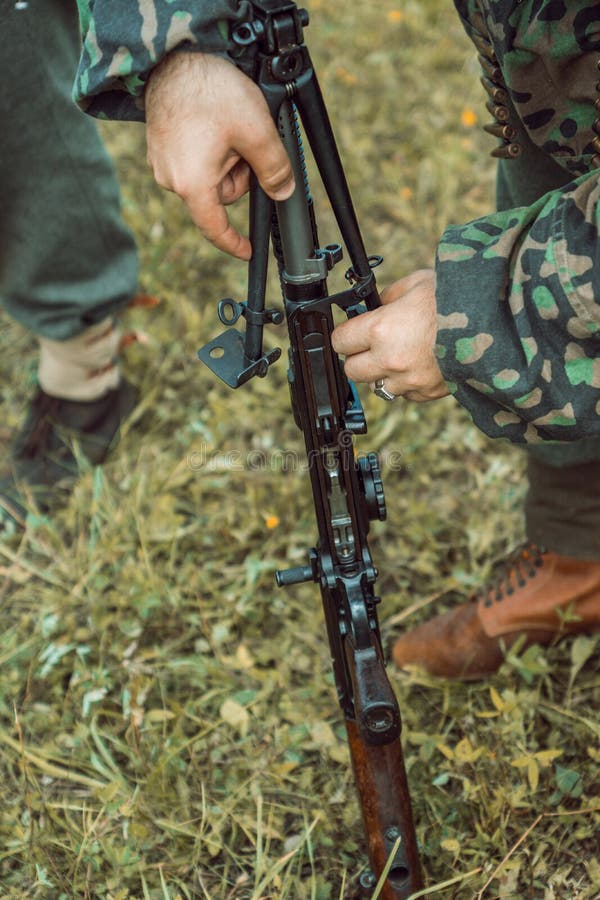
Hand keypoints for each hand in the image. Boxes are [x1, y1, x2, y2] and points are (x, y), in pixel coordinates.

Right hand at [145, 52, 294, 259]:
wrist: (173, 56)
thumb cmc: (210, 91)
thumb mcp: (257, 132)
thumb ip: (275, 168)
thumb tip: (283, 192)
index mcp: (192, 184)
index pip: (215, 228)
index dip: (234, 243)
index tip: (247, 251)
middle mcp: (172, 179)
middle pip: (220, 195)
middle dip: (239, 175)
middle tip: (245, 143)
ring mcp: (162, 162)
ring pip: (209, 176)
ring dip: (226, 159)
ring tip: (228, 127)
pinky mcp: (160, 146)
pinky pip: (194, 160)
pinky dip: (210, 149)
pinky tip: (213, 122)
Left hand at [331, 269, 448, 401]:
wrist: (496, 321)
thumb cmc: (457, 297)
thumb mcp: (416, 283)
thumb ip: (388, 297)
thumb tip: (375, 305)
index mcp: (381, 330)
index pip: (340, 342)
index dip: (345, 335)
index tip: (351, 332)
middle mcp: (390, 360)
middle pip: (352, 371)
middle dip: (359, 358)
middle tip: (372, 345)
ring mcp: (410, 381)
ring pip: (379, 387)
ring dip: (384, 374)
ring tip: (402, 355)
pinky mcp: (428, 393)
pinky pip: (407, 394)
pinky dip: (409, 383)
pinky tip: (422, 364)